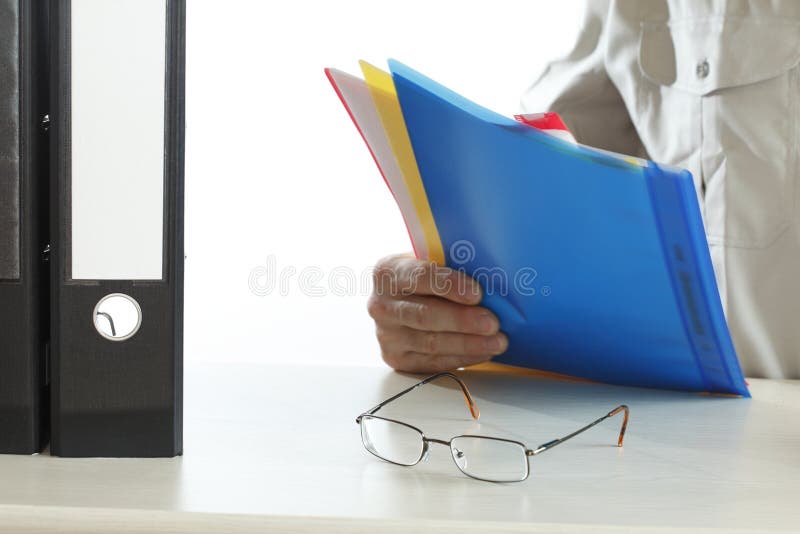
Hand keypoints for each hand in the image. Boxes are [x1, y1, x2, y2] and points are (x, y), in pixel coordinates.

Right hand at [367, 253, 507, 372]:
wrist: (406, 300)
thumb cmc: (427, 278)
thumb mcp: (432, 261)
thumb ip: (452, 265)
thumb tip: (492, 278)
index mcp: (388, 272)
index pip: (419, 276)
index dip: (449, 285)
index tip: (477, 293)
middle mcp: (380, 304)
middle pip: (425, 315)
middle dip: (463, 320)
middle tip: (492, 323)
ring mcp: (386, 334)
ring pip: (430, 342)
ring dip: (468, 343)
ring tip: (496, 341)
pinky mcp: (395, 358)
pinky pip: (432, 362)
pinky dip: (461, 358)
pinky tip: (482, 352)